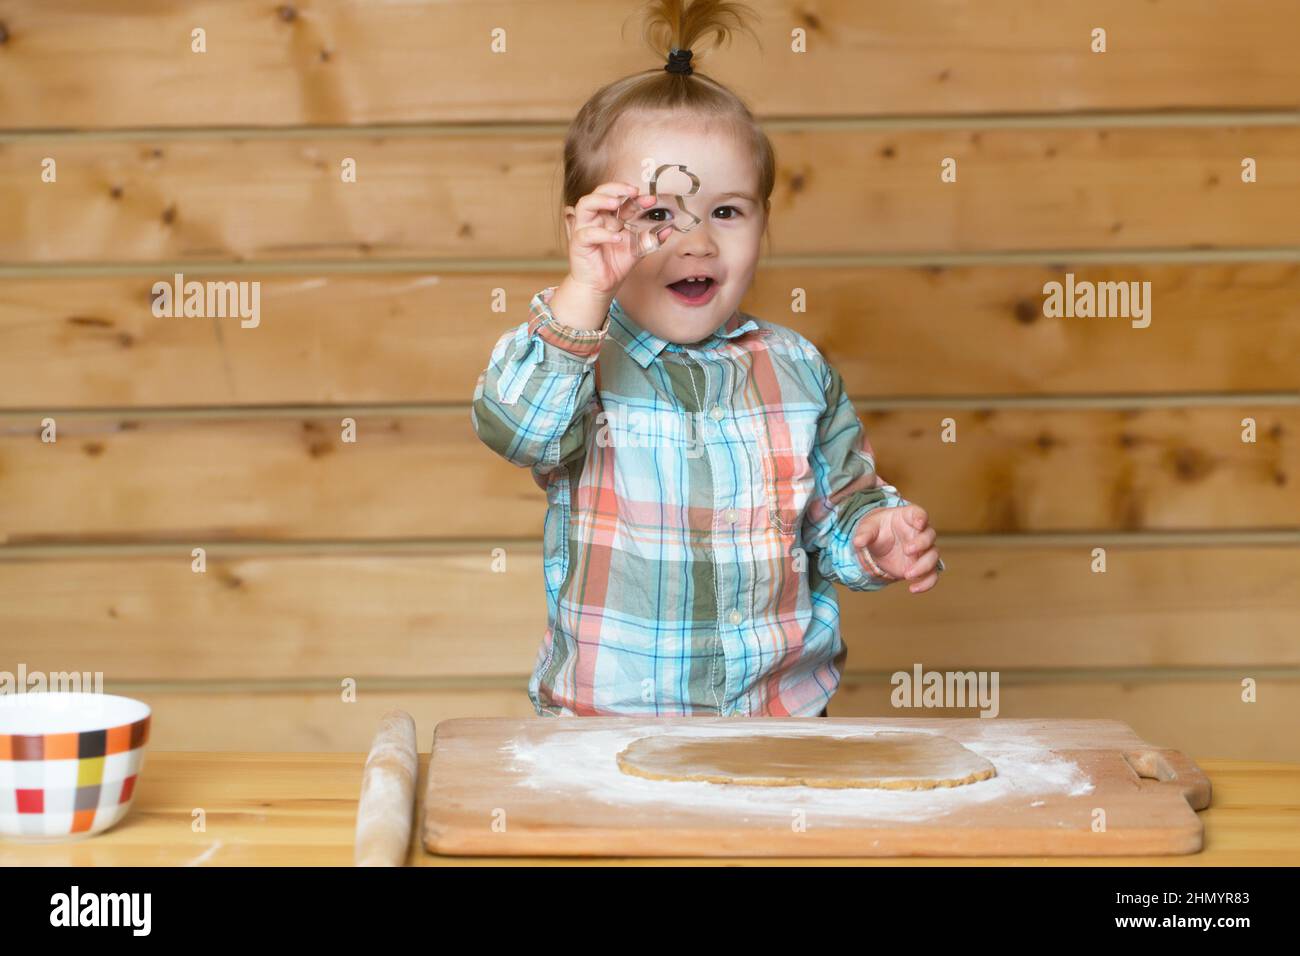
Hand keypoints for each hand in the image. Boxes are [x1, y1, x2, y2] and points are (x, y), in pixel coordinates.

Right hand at [564, 181, 660, 297]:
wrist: (600, 287)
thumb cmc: (614, 266)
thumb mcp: (637, 250)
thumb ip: (650, 239)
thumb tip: (668, 228)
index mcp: (610, 217)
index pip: (622, 200)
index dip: (636, 197)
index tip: (651, 200)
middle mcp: (597, 219)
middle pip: (599, 192)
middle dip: (615, 188)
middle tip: (632, 191)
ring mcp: (585, 229)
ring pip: (585, 205)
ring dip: (600, 200)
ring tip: (616, 203)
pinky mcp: (578, 243)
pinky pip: (587, 233)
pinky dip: (602, 234)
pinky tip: (617, 237)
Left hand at [852, 505, 940, 592]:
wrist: (878, 545)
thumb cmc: (877, 530)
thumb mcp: (868, 528)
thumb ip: (865, 533)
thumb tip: (858, 541)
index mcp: (908, 517)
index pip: (919, 513)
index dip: (921, 517)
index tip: (919, 523)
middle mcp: (920, 533)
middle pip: (930, 536)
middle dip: (921, 543)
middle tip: (907, 550)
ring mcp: (923, 550)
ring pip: (933, 556)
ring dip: (924, 566)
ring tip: (907, 574)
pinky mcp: (921, 566)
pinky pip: (932, 575)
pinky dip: (926, 583)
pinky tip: (913, 589)